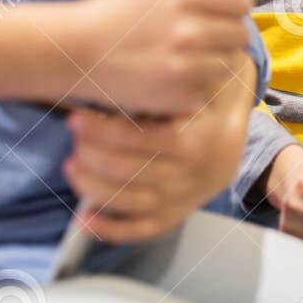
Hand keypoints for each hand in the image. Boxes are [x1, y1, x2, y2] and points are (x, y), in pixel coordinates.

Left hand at [63, 91, 249, 243]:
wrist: (231, 144)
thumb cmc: (203, 106)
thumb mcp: (196, 86)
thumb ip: (168, 82)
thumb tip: (123, 71)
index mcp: (195, 141)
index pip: (143, 140)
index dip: (103, 131)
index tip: (76, 118)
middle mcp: (188, 175)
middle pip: (129, 171)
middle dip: (91, 154)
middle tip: (72, 135)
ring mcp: (180, 200)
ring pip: (129, 201)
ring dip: (91, 186)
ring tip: (71, 165)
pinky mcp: (173, 217)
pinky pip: (140, 231)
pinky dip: (109, 230)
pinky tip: (83, 218)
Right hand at [74, 0, 254, 113]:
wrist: (80, 51)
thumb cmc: (121, 9)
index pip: (242, 3)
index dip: (233, 5)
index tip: (219, 10)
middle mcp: (189, 32)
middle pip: (241, 35)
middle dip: (227, 32)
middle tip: (203, 34)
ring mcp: (184, 68)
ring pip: (229, 64)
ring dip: (216, 59)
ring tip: (190, 54)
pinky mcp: (178, 97)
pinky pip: (210, 89)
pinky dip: (199, 84)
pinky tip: (177, 74)